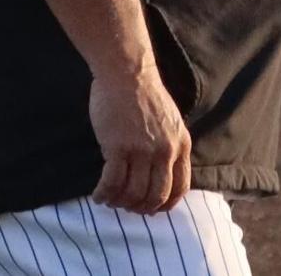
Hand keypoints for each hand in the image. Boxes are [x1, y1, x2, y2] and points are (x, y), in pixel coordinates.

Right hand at [89, 62, 191, 214]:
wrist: (127, 72)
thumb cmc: (145, 94)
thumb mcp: (170, 121)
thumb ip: (169, 146)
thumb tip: (160, 176)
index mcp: (181, 143)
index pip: (180, 187)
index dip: (165, 204)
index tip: (152, 208)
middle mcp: (165, 150)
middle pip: (155, 196)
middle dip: (141, 207)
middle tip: (128, 206)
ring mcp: (142, 150)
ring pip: (132, 194)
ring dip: (120, 203)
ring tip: (111, 199)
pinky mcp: (118, 147)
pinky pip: (111, 184)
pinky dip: (104, 194)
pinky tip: (99, 194)